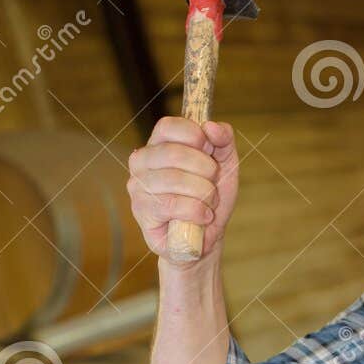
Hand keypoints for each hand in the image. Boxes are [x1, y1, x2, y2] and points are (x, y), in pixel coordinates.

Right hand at [127, 117, 237, 264]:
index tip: (209, 150)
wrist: (206, 237)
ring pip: (174, 180)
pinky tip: (203, 217)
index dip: (193, 135)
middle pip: (174, 153)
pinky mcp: (142, 211)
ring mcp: (138, 186)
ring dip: (204, 193)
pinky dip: (197, 211)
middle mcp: (142, 162)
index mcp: (159, 144)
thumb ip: (223, 140)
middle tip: (213, 183)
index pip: (167, 126)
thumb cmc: (210, 198)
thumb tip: (211, 125)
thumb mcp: (225, 165)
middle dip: (205, 169)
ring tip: (209, 203)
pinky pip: (172, 205)